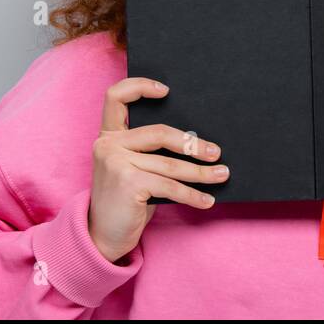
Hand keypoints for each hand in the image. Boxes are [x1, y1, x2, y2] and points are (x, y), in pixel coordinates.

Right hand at [87, 77, 227, 263]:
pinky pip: (170, 186)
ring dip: (201, 172)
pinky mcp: (127, 183)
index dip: (139, 86)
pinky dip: (192, 195)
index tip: (167, 91)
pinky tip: (207, 200)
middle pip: (159, 133)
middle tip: (216, 152)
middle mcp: (108, 145)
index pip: (115, 97)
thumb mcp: (133, 169)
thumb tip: (197, 143)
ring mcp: (115, 163)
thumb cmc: (126, 199)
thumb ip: (151, 152)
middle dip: (192, 144)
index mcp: (108, 136)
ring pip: (170, 164)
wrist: (101, 237)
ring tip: (222, 175)